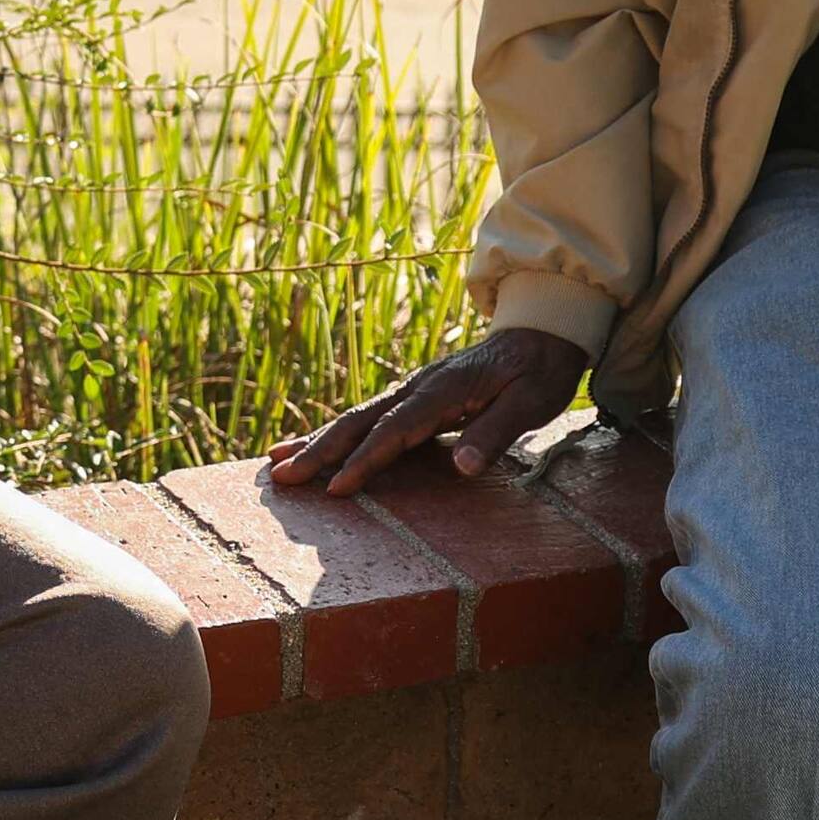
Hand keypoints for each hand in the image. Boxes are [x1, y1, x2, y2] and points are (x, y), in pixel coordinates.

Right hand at [270, 326, 591, 497]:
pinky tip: (315, 447)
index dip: (365, 460)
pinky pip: (368, 417)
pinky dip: (336, 434)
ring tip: (276, 461)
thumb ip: (494, 433)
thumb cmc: (539, 372)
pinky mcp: (415, 395)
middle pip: (360, 421)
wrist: (542, 332)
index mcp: (443, 391)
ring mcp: (413, 389)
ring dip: (316, 440)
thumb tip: (461, 467)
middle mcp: (418, 387)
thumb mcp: (531, 403)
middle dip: (318, 450)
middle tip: (280, 474)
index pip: (395, 430)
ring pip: (356, 417)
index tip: (336, 488)